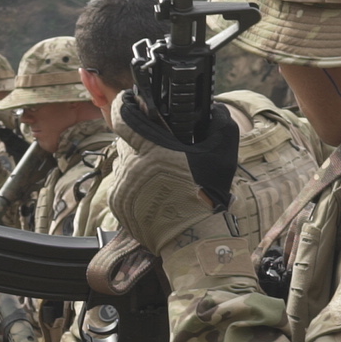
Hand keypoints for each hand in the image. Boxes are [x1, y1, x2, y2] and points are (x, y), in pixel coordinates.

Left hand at [108, 91, 240, 255]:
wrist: (195, 239)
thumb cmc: (206, 196)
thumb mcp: (221, 154)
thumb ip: (220, 123)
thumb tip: (215, 109)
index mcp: (150, 149)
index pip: (122, 116)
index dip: (125, 105)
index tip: (130, 102)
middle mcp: (131, 166)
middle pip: (125, 141)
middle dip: (138, 140)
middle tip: (160, 149)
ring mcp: (122, 187)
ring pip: (124, 164)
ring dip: (137, 164)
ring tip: (161, 176)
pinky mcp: (118, 206)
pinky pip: (123, 186)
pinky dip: (135, 186)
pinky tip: (155, 193)